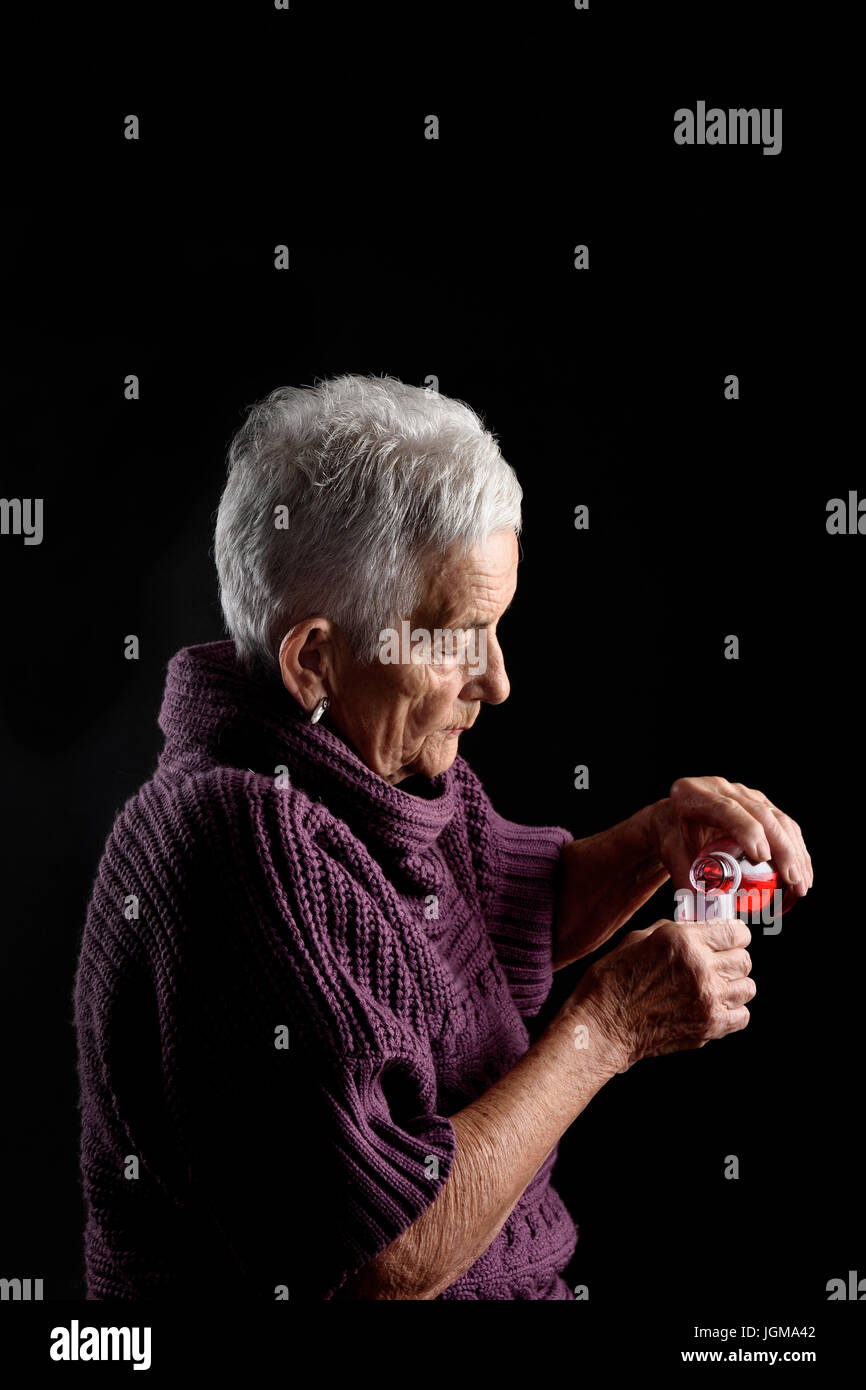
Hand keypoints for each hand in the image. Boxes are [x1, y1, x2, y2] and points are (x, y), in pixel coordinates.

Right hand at [569, 916, 754, 1072]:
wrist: (603, 1025)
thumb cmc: (613, 981)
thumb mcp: (639, 939)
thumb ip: (675, 931)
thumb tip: (698, 930)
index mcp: (683, 941)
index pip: (736, 932)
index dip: (734, 935)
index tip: (731, 938)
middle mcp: (700, 968)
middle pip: (744, 960)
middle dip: (733, 959)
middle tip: (718, 963)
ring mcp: (707, 999)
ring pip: (747, 987)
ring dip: (733, 985)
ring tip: (715, 987)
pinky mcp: (708, 1026)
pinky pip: (742, 1016)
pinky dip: (732, 1011)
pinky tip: (713, 1007)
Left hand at [649, 776, 812, 896]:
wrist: (672, 819)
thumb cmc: (670, 836)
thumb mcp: (670, 853)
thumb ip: (683, 878)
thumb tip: (702, 913)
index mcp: (693, 794)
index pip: (726, 809)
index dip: (747, 830)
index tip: (762, 856)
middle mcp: (721, 788)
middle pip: (761, 814)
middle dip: (783, 850)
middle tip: (793, 881)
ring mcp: (743, 793)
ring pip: (778, 819)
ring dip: (796, 853)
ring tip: (802, 884)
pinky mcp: (759, 802)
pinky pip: (784, 824)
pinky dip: (796, 849)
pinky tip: (803, 872)